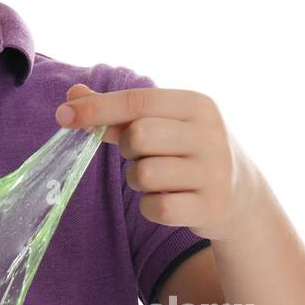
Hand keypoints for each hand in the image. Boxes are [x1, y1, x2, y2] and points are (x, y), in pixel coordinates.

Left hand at [55, 83, 262, 240]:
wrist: (240, 195)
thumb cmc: (186, 152)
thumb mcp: (161, 124)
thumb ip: (116, 111)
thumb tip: (71, 96)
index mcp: (197, 105)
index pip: (138, 101)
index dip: (97, 108)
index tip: (63, 115)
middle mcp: (210, 134)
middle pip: (139, 136)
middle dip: (128, 149)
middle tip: (143, 155)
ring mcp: (215, 172)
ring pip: (144, 174)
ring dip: (138, 180)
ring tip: (160, 179)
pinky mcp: (211, 206)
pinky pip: (156, 207)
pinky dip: (150, 207)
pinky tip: (168, 200)